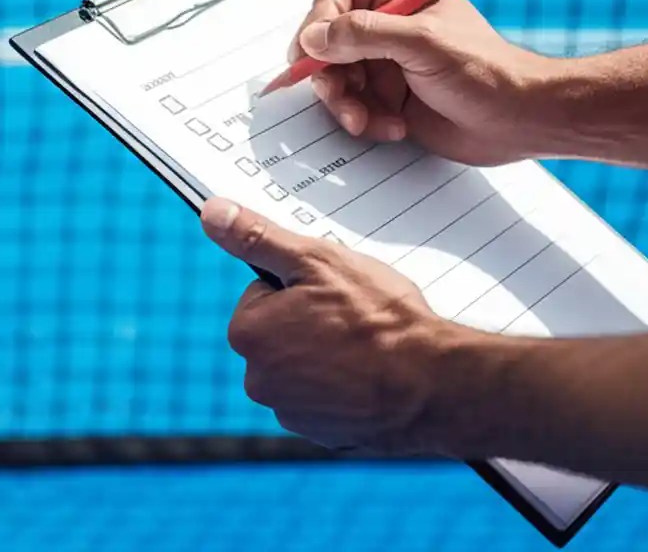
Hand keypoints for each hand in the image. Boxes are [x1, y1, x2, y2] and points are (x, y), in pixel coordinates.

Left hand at [200, 197, 487, 454]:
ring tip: (366, 348)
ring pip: (302, 366)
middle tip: (352, 319)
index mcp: (248, 333)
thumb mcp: (316, 260)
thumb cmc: (378, 319)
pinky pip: (324, 399)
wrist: (434, 385)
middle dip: (308, 322)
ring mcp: (290, 412)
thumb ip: (258, 237)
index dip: (300, 286)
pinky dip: (342, 388)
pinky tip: (371, 378)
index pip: (261, 293)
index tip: (332, 293)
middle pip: (278, 332)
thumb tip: (213, 213)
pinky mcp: (320, 435)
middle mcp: (258, 380)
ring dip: (326, 355)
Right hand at [288, 0, 558, 166]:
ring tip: (366, 121)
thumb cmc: (485, 72)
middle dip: (329, 70)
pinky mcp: (386, 94)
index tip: (316, 49)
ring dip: (345, 102)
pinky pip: (351, 103)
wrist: (517, 122)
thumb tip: (312, 38)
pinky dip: (364, 119)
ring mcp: (385, 58)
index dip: (320, 15)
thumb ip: (365, 34)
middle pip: (326, 34)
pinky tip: (394, 127)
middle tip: (336, 94)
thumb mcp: (423, 44)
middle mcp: (388, 20)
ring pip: (333, 74)